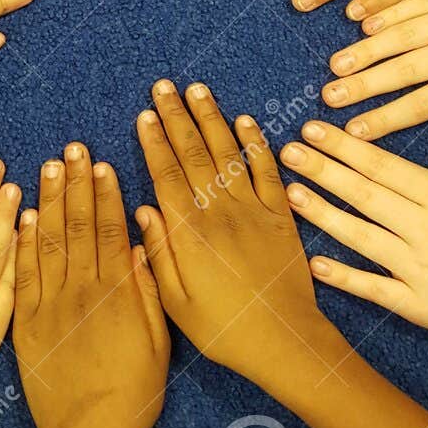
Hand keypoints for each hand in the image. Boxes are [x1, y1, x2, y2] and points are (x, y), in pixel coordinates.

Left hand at [14, 143, 167, 427]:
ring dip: (46, 202)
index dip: (104, 194)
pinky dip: (21, 244)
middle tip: (72, 149)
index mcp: (117, 293)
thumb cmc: (134, 394)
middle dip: (75, 184)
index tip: (101, 164)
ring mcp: (50, 307)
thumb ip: (147, 288)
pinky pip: (21, 275)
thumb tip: (138, 241)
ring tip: (47, 167)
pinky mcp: (26, 325)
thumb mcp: (157, 340)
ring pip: (46, 243)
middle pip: (76, 226)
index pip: (108, 230)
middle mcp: (81, 292)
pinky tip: (21, 216)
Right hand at [134, 80, 332, 407]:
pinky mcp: (282, 217)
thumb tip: (143, 209)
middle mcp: (220, 214)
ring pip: (229, 154)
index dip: (154, 142)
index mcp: (189, 235)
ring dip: (212, 118)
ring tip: (197, 90)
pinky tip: (246, 120)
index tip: (144, 114)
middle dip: (177, 117)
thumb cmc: (224, 330)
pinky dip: (256, 144)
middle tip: (164, 86)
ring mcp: (254, 212)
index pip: (166, 176)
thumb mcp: (176, 303)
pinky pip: (268, 172)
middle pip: (195, 155)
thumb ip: (158, 254)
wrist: (284, 341)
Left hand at [282, 111, 427, 362]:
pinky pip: (375, 289)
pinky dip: (344, 276)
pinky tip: (314, 261)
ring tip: (290, 192)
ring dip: (322, 214)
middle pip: (365, 194)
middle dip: (323, 169)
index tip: (314, 127)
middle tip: (288, 149)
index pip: (385, 166)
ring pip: (361, 237)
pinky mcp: (421, 308)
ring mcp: (422, 271)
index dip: (345, 146)